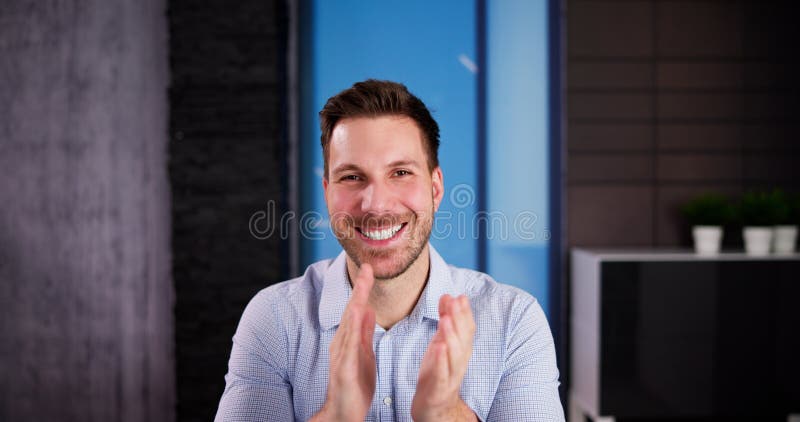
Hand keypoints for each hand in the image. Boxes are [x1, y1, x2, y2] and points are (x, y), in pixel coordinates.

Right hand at [313, 264, 376, 421]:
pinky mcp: (344, 370)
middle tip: (367, 268)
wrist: (343, 413)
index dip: (363, 288)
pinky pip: (349, 348)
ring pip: (348, 326)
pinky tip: (357, 321)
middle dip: (359, 289)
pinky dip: (353, 333)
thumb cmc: (354, 385)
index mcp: (349, 339)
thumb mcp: (364, 353)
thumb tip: (368, 309)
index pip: (356, 308)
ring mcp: (341, 356)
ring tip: (362, 286)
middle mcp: (342, 343)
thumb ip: (364, 332)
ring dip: (355, 305)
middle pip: (351, 311)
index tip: (370, 269)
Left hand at [411, 294, 476, 420]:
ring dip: (451, 336)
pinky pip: (441, 374)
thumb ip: (446, 320)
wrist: (435, 407)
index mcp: (461, 350)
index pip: (467, 329)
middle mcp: (459, 362)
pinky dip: (440, 361)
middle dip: (459, 320)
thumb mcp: (441, 342)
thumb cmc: (438, 371)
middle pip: (463, 339)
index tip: (461, 296)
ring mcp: (450, 376)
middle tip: (453, 302)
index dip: (465, 313)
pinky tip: (438, 347)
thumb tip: (448, 295)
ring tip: (445, 320)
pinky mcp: (439, 389)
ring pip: (455, 355)